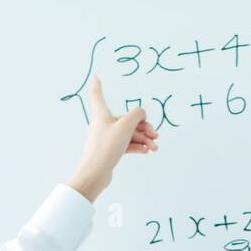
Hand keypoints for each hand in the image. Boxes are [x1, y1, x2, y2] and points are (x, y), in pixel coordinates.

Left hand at [67, 73, 158, 201]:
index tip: (96, 75)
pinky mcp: (110, 150)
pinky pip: (127, 144)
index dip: (97, 85)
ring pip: (128, 133)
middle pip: (125, 119)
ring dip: (143, 138)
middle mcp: (103, 124)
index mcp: (102, 114)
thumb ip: (137, 115)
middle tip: (155, 135)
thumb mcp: (125, 126)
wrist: (95, 174)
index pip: (97, 95)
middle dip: (142, 126)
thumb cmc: (106, 148)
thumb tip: (141, 113)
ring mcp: (107, 138)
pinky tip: (147, 150)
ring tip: (154, 147)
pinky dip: (137, 146)